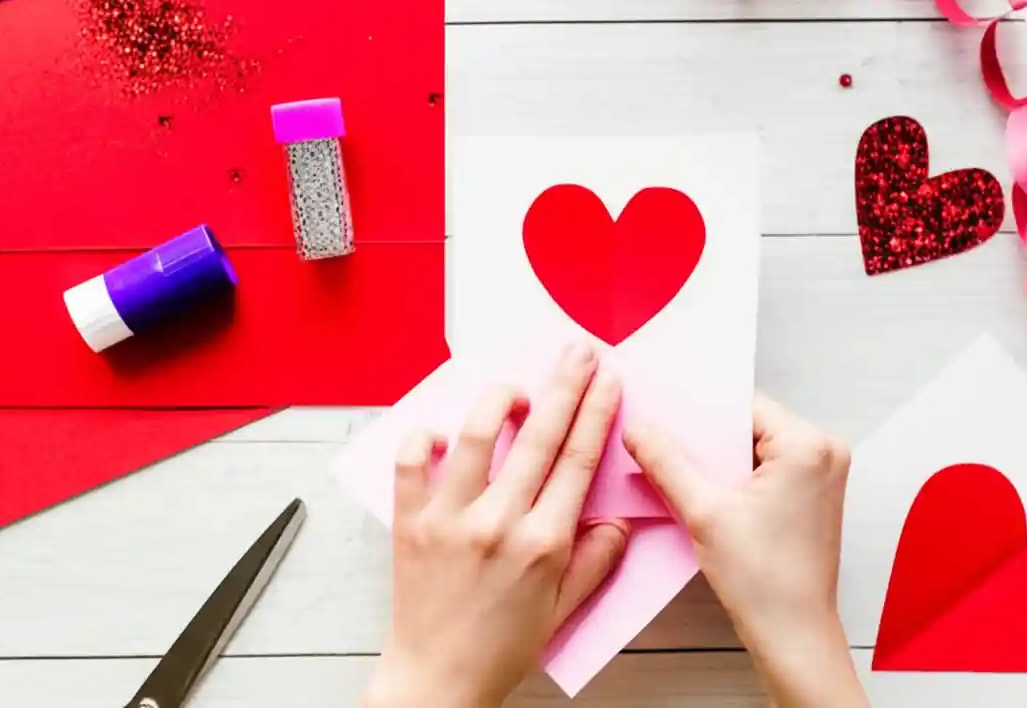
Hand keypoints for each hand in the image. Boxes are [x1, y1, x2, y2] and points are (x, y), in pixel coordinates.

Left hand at [363, 343, 630, 707]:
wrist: (437, 683)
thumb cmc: (500, 648)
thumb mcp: (563, 610)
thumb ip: (595, 561)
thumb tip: (617, 521)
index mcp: (544, 543)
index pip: (578, 459)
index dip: (597, 411)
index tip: (609, 378)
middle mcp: (498, 523)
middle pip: (538, 434)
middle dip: (564, 384)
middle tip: (578, 351)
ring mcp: (449, 518)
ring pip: (474, 434)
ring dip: (498, 399)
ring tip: (515, 387)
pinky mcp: (410, 522)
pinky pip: (411, 461)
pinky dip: (424, 436)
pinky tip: (443, 430)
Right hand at [623, 394, 867, 707]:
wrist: (793, 634)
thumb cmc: (765, 581)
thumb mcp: (704, 512)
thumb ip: (667, 462)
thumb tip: (639, 429)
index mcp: (807, 446)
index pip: (741, 404)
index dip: (698, 410)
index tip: (661, 414)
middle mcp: (824, 452)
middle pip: (748, 425)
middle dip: (705, 437)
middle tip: (661, 443)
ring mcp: (822, 475)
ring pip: (754, 448)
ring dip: (717, 459)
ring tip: (680, 472)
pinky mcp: (812, 496)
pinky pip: (766, 469)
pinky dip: (734, 477)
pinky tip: (704, 492)